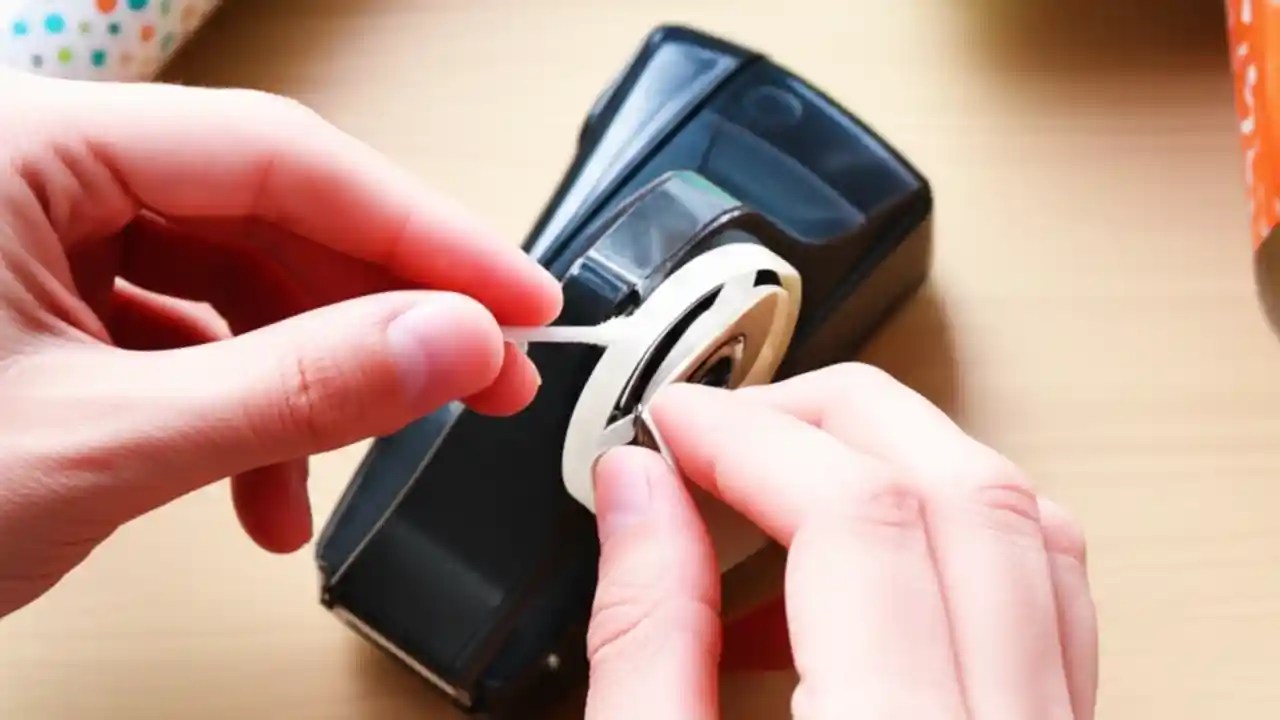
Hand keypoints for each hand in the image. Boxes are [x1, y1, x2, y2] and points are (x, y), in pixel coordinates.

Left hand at [0, 70, 560, 615]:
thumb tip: (449, 345)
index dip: (419, 231)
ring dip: (305, 382)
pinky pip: (175, 329)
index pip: (278, 156)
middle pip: (262, 213)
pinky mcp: (35, 302)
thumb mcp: (98, 446)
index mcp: (18, 145)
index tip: (515, 297)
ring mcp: (28, 235)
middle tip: (479, 377)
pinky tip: (259, 488)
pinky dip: (235, 408)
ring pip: (227, 279)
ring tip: (345, 470)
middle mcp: (25, 168)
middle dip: (376, 310)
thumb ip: (296, 389)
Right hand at [584, 364, 1096, 718]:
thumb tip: (636, 491)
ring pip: (1030, 528)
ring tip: (789, 475)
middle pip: (971, 491)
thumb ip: (645, 637)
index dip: (751, 437)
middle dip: (834, 418)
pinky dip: (954, 534)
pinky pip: (1046, 594)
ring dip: (905, 462)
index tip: (674, 421)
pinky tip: (856, 571)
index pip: (859, 520)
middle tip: (729, 424)